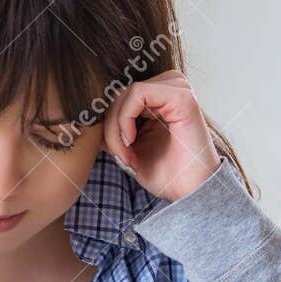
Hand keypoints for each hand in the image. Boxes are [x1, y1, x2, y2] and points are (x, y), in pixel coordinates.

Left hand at [102, 70, 221, 201]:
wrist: (190, 194)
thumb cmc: (167, 174)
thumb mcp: (131, 147)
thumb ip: (115, 127)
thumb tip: (90, 115)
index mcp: (162, 97)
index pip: (120, 97)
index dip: (109, 125)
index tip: (116, 154)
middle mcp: (171, 87)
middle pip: (120, 94)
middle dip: (111, 128)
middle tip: (122, 157)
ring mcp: (179, 89)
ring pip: (124, 94)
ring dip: (116, 127)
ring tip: (128, 154)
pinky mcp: (182, 96)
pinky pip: (136, 94)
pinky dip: (125, 120)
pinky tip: (132, 142)